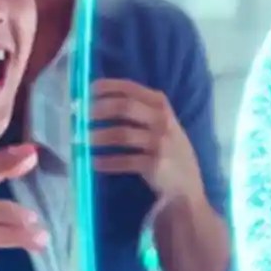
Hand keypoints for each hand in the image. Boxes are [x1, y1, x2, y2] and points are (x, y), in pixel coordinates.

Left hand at [89, 79, 202, 201]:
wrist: (187, 183)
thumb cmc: (166, 148)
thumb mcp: (160, 123)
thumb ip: (138, 111)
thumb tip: (96, 104)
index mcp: (161, 105)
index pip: (131, 88)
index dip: (108, 87)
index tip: (88, 91)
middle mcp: (162, 120)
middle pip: (126, 107)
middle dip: (101, 109)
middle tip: (82, 116)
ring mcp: (160, 143)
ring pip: (122, 134)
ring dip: (99, 136)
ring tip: (84, 140)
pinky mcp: (155, 165)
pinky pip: (125, 160)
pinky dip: (107, 161)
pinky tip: (94, 162)